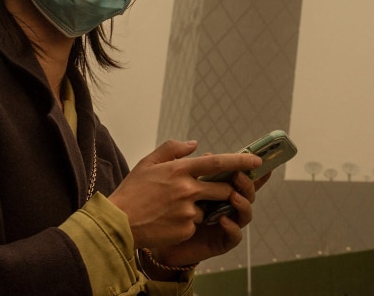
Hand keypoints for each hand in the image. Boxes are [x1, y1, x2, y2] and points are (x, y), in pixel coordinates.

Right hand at [108, 140, 260, 250]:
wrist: (118, 223)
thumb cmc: (131, 191)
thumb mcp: (148, 163)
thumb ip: (172, 149)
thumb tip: (195, 144)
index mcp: (179, 169)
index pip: (218, 163)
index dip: (240, 161)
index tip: (256, 160)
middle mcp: (187, 189)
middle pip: (222, 189)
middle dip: (224, 191)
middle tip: (212, 192)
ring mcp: (187, 211)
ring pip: (206, 209)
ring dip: (197, 209)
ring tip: (171, 209)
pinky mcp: (186, 229)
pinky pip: (195, 225)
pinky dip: (186, 224)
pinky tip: (167, 221)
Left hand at [147, 168, 270, 270]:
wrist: (157, 237)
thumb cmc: (169, 209)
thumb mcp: (179, 184)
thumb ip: (194, 168)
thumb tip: (208, 153)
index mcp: (220, 191)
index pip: (241, 179)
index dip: (253, 170)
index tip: (259, 159)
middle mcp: (227, 207)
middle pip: (248, 194)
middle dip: (247, 184)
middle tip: (237, 175)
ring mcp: (227, 224)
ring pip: (246, 214)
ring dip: (243, 203)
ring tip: (233, 196)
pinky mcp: (221, 242)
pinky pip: (234, 236)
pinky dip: (232, 227)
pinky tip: (223, 220)